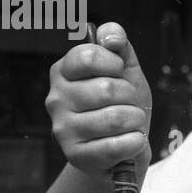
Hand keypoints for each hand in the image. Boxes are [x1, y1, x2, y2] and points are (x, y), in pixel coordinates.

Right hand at [44, 22, 151, 179]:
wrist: (123, 146)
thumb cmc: (122, 104)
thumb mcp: (125, 71)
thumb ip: (119, 45)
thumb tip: (111, 36)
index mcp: (64, 72)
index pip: (87, 55)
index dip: (114, 63)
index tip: (120, 72)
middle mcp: (56, 99)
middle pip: (106, 89)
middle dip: (131, 97)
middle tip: (129, 104)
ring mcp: (63, 129)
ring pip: (114, 119)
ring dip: (135, 121)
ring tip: (131, 123)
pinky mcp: (75, 156)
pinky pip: (115, 146)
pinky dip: (134, 143)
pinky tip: (131, 141)